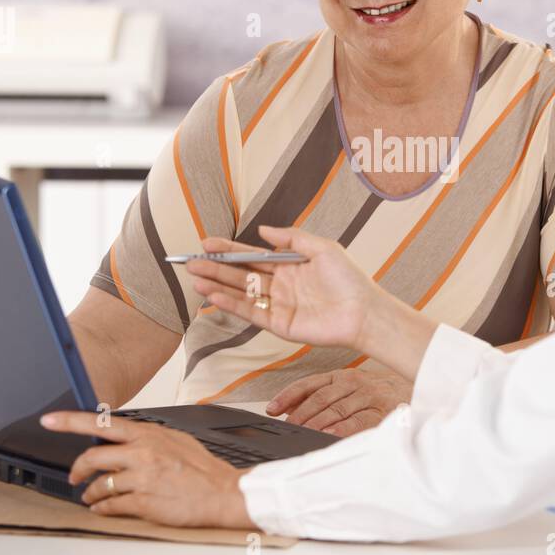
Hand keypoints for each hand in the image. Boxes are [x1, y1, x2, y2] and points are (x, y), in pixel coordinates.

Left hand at [40, 411, 254, 528]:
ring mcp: (142, 477)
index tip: (49, 420)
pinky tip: (103, 509)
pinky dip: (102, 509)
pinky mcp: (144, 501)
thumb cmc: (202, 469)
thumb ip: (147, 438)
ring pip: (100, 484)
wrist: (223, 493)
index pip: (101, 423)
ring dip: (90, 492)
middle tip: (74, 476)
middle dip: (77, 469)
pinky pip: (111, 505)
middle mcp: (142, 452)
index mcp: (149, 434)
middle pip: (93, 456)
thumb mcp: (175, 440)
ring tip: (91, 496)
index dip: (70, 421)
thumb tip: (124, 437)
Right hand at [188, 226, 382, 352]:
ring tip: (196, 278)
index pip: (251, 257)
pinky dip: (233, 305)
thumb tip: (264, 230)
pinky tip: (215, 296)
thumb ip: (292, 239)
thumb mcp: (322, 248)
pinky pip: (251, 313)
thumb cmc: (348, 278)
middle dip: (215, 268)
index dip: (228, 250)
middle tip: (191, 262)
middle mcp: (279, 286)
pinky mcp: (280, 325)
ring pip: (241, 294)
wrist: (364, 311)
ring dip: (218, 287)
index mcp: (287, 266)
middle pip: (240, 276)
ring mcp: (278, 305)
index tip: (206, 243)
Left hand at [267, 368, 412, 436]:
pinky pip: (359, 421)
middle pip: (321, 397)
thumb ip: (319, 395)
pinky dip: (343, 429)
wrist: (416, 390)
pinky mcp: (383, 411)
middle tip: (286, 427)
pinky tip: (330, 435)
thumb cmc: (376, 393)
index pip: (309, 384)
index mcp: (341, 376)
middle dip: (300, 414)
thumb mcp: (347, 389)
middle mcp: (354, 382)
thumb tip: (287, 407)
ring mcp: (369, 396)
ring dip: (317, 422)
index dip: (289, 395)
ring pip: (337, 409)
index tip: (272, 408)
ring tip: (302, 432)